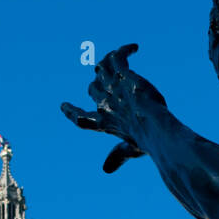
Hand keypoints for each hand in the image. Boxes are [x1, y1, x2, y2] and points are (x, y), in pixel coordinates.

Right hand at [61, 43, 169, 172]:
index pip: (81, 119)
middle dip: (98, 82)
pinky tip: (135, 47)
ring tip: (118, 57)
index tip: (63, 106)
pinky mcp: (123, 76)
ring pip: (101, 69)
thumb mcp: (131, 150)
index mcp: (104, 124)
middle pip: (93, 88)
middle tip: (110, 76)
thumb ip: (118, 156)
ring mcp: (112, 89)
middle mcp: (104, 105)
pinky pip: (116, 57)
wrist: (155, 129)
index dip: (72, 112)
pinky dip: (124, 50)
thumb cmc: (146, 142)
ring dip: (108, 62)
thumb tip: (106, 170)